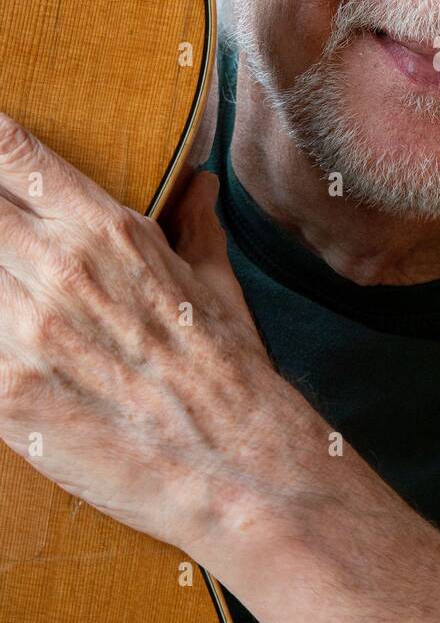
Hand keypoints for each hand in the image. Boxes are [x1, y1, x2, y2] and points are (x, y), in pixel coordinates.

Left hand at [0, 111, 313, 563]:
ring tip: (9, 290)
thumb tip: (200, 183)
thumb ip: (195, 225)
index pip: (15, 159)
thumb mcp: (216, 284)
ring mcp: (25, 331)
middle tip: (2, 238)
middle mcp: (60, 269)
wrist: (235, 462)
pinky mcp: (5, 393)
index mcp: (110, 232)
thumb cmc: (229, 372)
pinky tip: (2, 341)